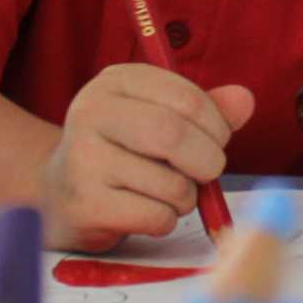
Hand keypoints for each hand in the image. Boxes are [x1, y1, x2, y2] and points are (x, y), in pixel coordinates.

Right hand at [40, 63, 255, 253]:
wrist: (57, 195)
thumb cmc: (121, 152)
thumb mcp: (158, 118)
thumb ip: (203, 110)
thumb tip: (244, 100)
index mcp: (114, 81)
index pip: (186, 98)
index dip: (216, 125)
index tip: (216, 140)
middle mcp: (92, 113)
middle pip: (174, 136)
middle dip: (207, 161)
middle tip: (207, 172)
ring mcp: (83, 159)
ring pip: (171, 184)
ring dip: (185, 196)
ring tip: (165, 192)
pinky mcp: (85, 204)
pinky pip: (155, 216)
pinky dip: (165, 220)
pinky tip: (143, 212)